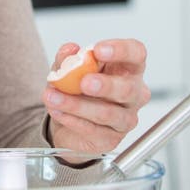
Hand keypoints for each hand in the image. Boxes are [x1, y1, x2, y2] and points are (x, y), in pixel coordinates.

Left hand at [43, 39, 150, 153]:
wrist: (67, 119)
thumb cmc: (79, 88)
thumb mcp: (68, 68)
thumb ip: (67, 57)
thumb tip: (69, 49)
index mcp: (128, 68)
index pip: (136, 54)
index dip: (121, 50)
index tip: (98, 50)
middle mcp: (134, 93)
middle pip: (128, 88)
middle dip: (105, 85)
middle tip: (84, 82)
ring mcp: (125, 118)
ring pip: (108, 113)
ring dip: (77, 105)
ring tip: (54, 98)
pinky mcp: (112, 139)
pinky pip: (93, 130)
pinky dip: (72, 119)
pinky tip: (58, 111)